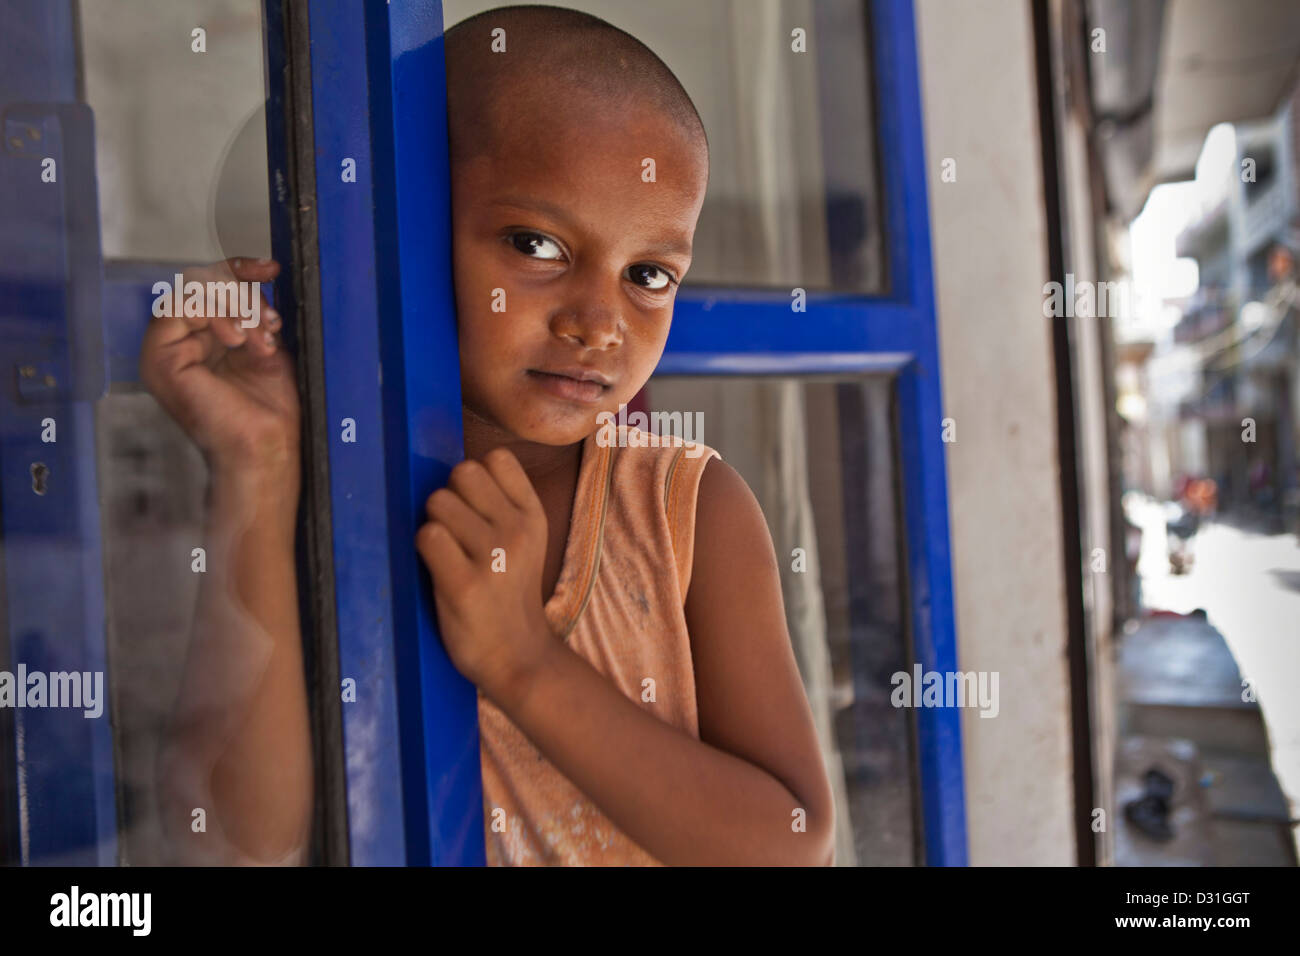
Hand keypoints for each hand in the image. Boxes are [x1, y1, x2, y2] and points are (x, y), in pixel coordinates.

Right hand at [139, 257, 299, 479]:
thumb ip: (252, 315)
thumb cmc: (267, 414)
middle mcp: (178, 343)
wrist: (263, 448)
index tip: (270, 269)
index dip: (240, 270)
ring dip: (235, 307)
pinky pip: (179, 307)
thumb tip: (257, 282)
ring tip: (257, 339)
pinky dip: (215, 314)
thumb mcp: (264, 348)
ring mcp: (164, 351)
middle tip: (268, 320)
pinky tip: (237, 339)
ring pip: (192, 290)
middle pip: (200, 282)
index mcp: (200, 341)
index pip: (210, 287)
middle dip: (243, 293)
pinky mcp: (160, 359)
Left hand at [415, 449, 555, 702]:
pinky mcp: (464, 584)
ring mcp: (493, 557)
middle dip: (449, 497)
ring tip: (447, 554)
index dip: (475, 476)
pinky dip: (423, 549)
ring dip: (433, 524)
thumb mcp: (527, 543)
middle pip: (462, 472)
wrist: (518, 656)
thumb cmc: (510, 595)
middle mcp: (517, 530)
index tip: (473, 505)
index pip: (497, 458)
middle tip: (455, 533)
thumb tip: (453, 474)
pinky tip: (438, 570)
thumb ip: (502, 506)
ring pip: (438, 501)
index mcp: (533, 516)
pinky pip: (427, 536)